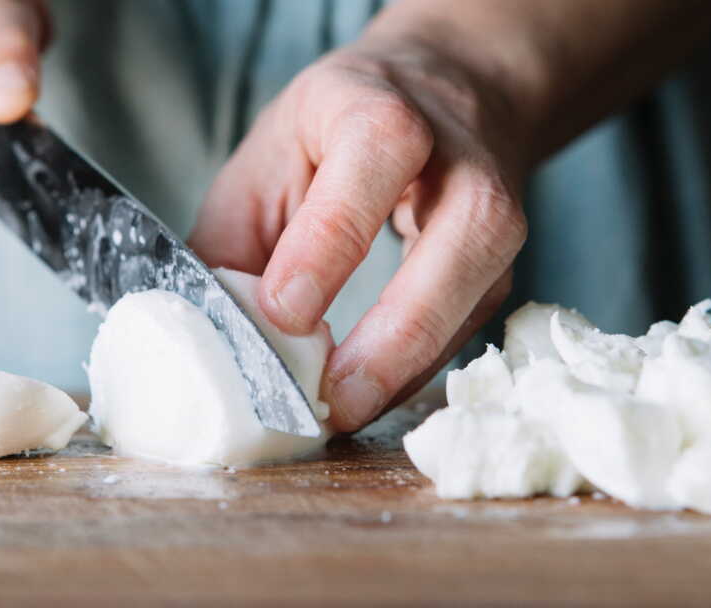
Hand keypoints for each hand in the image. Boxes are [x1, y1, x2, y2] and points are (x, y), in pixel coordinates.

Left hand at [189, 36, 528, 431]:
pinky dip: (416, 371)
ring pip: (473, 299)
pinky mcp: (502, 271)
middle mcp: (460, 162)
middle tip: (332, 397)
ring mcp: (497, 220)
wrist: (452, 92)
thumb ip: (236, 238)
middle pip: (453, 245)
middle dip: (393, 334)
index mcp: (382, 111)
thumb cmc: (341, 125)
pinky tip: (369, 396)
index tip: (284, 314)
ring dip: (407, 368)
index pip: (369, 165)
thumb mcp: (271, 152)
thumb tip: (208, 334)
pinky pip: (466, 330)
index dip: (326, 246)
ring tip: (344, 411)